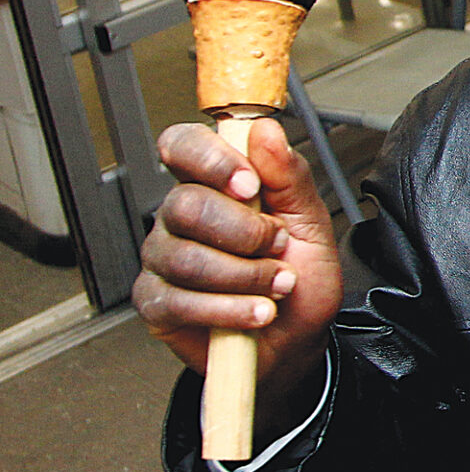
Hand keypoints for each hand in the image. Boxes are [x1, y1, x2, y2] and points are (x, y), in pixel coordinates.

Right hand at [134, 118, 342, 435]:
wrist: (296, 340)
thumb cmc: (300, 276)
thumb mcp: (311, 221)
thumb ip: (289, 175)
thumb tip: (267, 131)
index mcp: (215, 182)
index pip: (183, 146)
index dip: (211, 159)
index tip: (250, 184)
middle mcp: (180, 215)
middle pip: (186, 205)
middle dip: (245, 232)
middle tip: (278, 247)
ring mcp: (163, 258)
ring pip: (186, 257)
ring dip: (245, 275)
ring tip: (276, 285)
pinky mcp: (156, 303)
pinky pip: (179, 300)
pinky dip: (228, 308)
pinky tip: (255, 311)